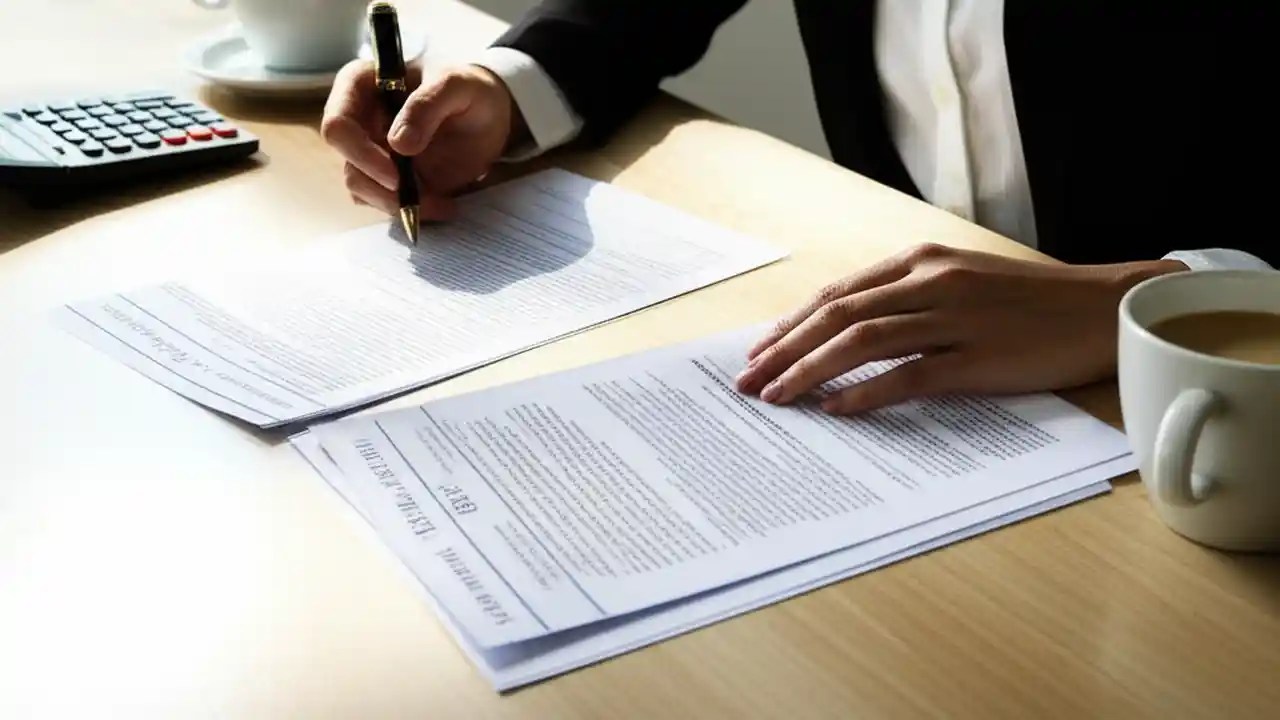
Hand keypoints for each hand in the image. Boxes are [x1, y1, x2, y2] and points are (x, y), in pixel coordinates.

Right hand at [321, 60, 520, 220]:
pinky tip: (442, 205)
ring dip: (397, 204)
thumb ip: (427, 105)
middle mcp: (358, 121)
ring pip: (362, 189)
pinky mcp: (388, 178)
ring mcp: (371, 152)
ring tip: (441, 203)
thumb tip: (398, 144)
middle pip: (347, 162)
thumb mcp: (456, 84)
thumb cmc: (468, 87)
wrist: (488, 114)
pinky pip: (384, 202)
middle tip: (420, 197)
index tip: (395, 173)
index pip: (337, 123)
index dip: (360, 152)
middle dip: (380, 187)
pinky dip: (411, 210)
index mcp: (361, 86)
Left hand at [735, 243, 1186, 413]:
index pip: (838, 293)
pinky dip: (866, 393)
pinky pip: (908, 375)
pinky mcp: (977, 357)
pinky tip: (836, 411)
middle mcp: (931, 283)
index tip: (759, 350)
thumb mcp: (963, 281)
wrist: (1103, 310)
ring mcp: (954, 319)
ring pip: (860, 341)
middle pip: (837, 314)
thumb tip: (851, 331)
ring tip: (776, 397)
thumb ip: (909, 297)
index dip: (791, 323)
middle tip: (748, 380)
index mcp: (922, 262)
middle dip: (783, 348)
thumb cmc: (1031, 302)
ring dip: (809, 370)